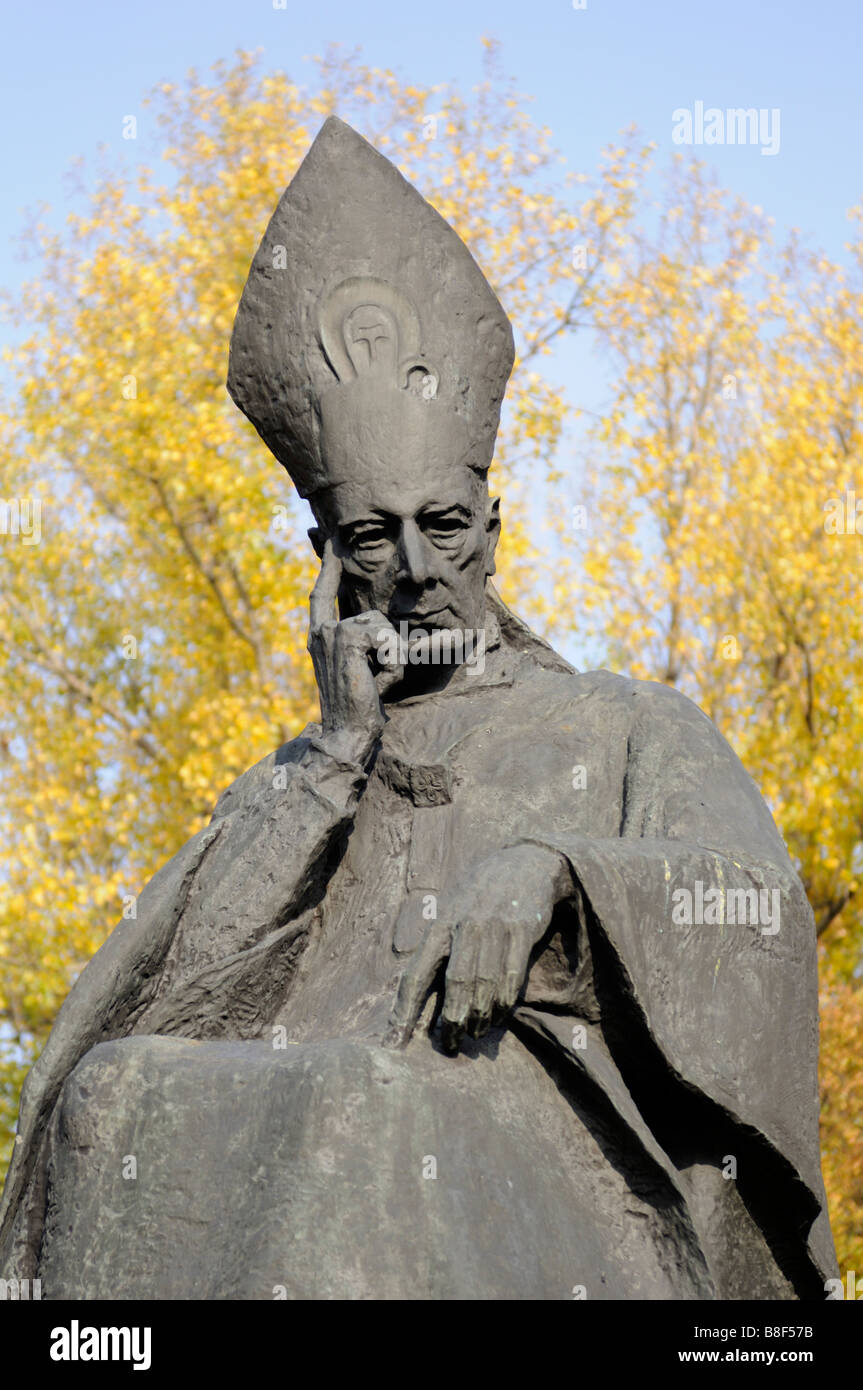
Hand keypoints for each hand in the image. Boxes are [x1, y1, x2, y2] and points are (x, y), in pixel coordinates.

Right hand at [307, 541, 403, 766]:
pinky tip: (377, 683)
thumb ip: (371, 644)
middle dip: (389, 648)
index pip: (321, 594)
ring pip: (383, 627)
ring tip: (374, 682)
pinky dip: (392, 663)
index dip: (328, 566)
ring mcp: (331, 634)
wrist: (346, 733)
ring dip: (391, 658)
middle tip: (374, 680)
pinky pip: (388, 639)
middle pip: (374, 616)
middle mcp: (321, 632)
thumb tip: (402, 633)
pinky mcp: (347, 639)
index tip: (331, 540)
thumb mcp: (364, 669)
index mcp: (320, 637)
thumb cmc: (359, 707)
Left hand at [385, 842, 573, 1053]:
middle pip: (455, 984)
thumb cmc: (479, 896)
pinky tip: (500, 1013)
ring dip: (481, 1015)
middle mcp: (463, 924)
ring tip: (477, 1032)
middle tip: (451, 1044)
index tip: (394, 1042)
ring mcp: (494, 925)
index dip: (404, 1012)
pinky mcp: (522, 927)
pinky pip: (512, 974)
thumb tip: (414, 996)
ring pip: (485, 983)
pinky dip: (505, 1000)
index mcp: (438, 925)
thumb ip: (436, 948)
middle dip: (452, 1020)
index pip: (415, 975)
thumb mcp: (450, 912)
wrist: (525, 863)